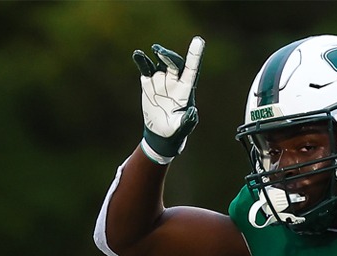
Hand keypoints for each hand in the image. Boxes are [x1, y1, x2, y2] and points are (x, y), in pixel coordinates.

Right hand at [133, 37, 202, 163]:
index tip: (199, 40)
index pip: (192, 69)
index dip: (195, 55)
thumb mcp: (182, 129)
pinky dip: (142, 61)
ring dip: (159, 55)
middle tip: (160, 52)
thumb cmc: (175, 132)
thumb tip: (192, 111)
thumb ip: (188, 121)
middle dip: (169, 56)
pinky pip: (145, 69)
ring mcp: (161, 81)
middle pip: (175, 63)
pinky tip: (138, 55)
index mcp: (186, 90)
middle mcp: (175, 82)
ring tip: (155, 50)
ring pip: (161, 63)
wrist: (160, 134)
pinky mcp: (148, 83)